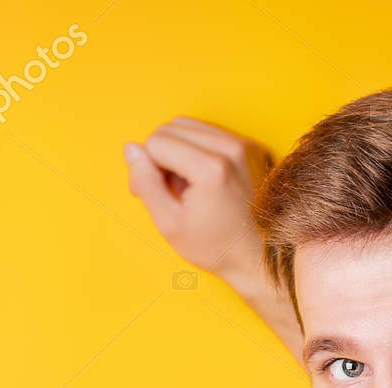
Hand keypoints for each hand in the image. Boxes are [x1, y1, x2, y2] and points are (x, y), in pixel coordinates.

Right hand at [122, 116, 274, 290]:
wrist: (260, 258)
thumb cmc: (218, 248)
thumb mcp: (170, 224)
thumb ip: (146, 183)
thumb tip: (131, 149)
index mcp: (211, 168)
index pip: (156, 141)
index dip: (147, 167)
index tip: (156, 194)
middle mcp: (231, 148)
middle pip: (172, 127)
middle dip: (162, 155)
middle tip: (171, 190)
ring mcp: (244, 145)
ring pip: (190, 126)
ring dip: (180, 151)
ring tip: (188, 186)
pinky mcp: (250, 147)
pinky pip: (210, 133)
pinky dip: (199, 151)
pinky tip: (203, 180)